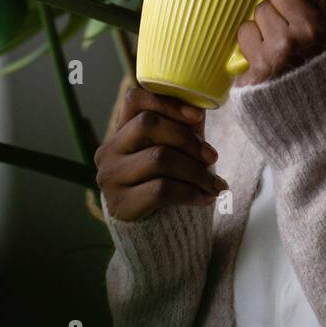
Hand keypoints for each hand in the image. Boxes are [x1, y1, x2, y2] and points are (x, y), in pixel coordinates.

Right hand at [95, 86, 225, 221]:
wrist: (156, 226)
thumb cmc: (170, 178)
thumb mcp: (177, 148)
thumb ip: (185, 126)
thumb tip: (202, 106)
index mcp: (122, 130)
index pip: (134, 100)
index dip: (167, 102)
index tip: (198, 117)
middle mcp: (109, 151)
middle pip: (148, 125)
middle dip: (188, 140)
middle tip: (213, 157)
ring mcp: (110, 177)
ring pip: (159, 158)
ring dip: (197, 172)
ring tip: (216, 185)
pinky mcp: (119, 204)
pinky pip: (161, 189)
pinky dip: (191, 193)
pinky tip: (205, 198)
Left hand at [234, 0, 325, 86]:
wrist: (323, 115)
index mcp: (315, 25)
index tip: (295, 14)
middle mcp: (291, 42)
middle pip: (262, 6)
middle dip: (272, 18)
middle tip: (288, 38)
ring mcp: (270, 61)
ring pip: (248, 26)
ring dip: (259, 36)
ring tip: (276, 53)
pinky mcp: (252, 79)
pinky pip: (239, 49)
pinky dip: (250, 56)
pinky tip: (267, 66)